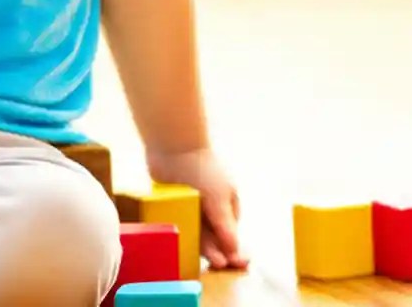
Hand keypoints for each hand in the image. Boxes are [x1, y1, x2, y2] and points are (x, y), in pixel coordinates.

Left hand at [147, 147, 247, 270]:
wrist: (174, 147)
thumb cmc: (203, 169)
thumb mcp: (219, 198)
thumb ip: (226, 226)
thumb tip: (235, 250)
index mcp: (227, 205)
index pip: (232, 233)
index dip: (235, 249)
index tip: (237, 264)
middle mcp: (211, 208)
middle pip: (215, 236)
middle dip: (220, 251)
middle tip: (220, 265)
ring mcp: (192, 208)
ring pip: (198, 234)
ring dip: (205, 247)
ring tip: (211, 260)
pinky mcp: (175, 208)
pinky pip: (181, 227)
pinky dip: (185, 237)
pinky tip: (187, 248)